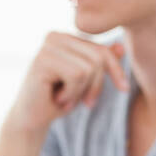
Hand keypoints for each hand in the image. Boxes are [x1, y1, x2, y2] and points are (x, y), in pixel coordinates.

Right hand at [6, 32, 128, 133]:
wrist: (32, 119)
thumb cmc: (60, 99)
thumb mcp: (87, 81)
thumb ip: (101, 63)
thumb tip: (122, 47)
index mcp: (66, 38)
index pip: (102, 50)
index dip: (116, 70)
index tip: (124, 89)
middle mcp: (55, 36)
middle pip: (98, 57)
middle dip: (96, 84)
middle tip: (84, 102)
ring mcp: (47, 47)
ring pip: (88, 68)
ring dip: (81, 91)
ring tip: (65, 98)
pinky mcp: (42, 60)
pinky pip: (76, 75)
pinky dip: (72, 93)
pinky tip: (57, 98)